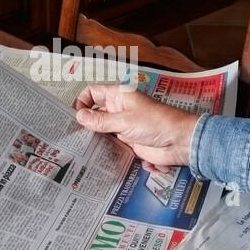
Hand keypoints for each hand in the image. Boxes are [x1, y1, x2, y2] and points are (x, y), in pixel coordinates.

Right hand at [74, 84, 198, 168]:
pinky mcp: (129, 142)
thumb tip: (79, 116)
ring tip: (79, 148)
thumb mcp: (124, 121)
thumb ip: (100, 120)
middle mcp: (119, 109)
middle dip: (85, 122)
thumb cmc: (155, 123)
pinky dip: (105, 149)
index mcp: (118, 96)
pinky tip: (94, 156)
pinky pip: (112, 144)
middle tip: (71, 135)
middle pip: (95, 112)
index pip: (93, 92)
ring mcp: (124, 126)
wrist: (179, 142)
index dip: (82, 101)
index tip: (74, 116)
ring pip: (102, 130)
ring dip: (94, 138)